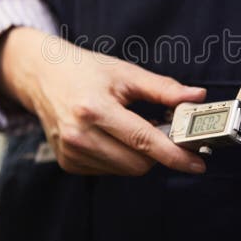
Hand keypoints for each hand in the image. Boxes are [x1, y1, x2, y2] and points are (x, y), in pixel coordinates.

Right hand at [0, 27, 207, 175]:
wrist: (43, 75)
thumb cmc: (86, 70)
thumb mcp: (126, 72)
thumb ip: (163, 88)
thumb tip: (197, 96)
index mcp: (94, 108)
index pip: (143, 139)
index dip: (174, 154)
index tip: (197, 163)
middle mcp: (79, 135)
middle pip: (138, 163)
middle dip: (159, 152)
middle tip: (164, 130)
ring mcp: (71, 152)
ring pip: (125, 170)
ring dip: (140, 155)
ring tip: (135, 128)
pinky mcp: (68, 162)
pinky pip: (109, 170)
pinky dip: (120, 157)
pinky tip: (114, 136)